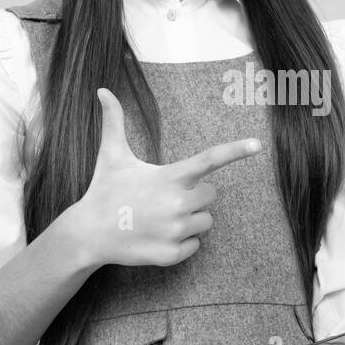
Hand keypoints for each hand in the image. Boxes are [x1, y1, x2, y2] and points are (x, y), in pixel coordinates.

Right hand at [74, 87, 261, 267]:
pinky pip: (195, 245)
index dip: (235, 150)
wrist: (87, 234)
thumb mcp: (111, 156)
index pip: (209, 160)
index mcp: (169, 177)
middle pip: (211, 195)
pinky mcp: (172, 254)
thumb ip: (113, 122)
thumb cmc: (104, 191)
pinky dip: (182, 242)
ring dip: (190, 219)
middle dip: (195, 194)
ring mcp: (175, 231)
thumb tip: (101, 90)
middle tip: (167, 197)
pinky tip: (158, 235)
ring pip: (206, 222)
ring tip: (160, 218)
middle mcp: (177, 203)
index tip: (257, 145)